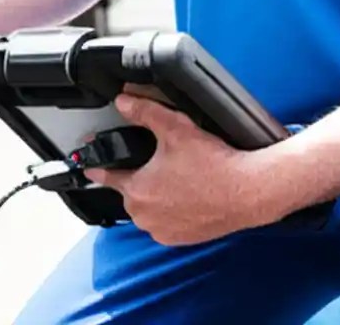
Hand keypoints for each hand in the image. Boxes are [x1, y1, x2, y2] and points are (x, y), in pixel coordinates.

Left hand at [83, 93, 281, 245]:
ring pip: (149, 207)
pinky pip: (166, 222)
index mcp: (136, 191)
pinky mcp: (181, 239)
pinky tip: (186, 195)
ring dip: (156, 195)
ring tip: (178, 178)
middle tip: (162, 163)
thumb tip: (124, 101)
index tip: (90, 164)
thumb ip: (144, 111)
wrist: (249, 191)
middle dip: (140, 176)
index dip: (98, 164)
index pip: (106, 175)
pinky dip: (172, 210)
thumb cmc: (215, 165)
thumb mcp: (175, 128)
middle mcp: (145, 216)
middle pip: (130, 190)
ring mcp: (162, 230)